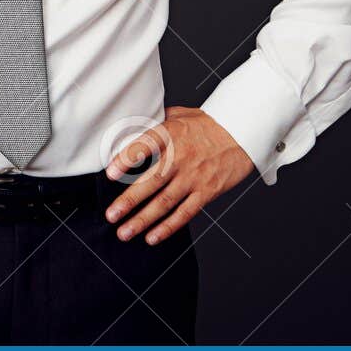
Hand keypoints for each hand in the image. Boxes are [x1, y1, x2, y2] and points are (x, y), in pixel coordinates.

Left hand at [102, 105, 254, 243]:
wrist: (242, 133)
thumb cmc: (208, 123)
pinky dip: (168, 227)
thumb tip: (130, 126)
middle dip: (129, 201)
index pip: (145, 145)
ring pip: (165, 202)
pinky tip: (152, 237)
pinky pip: (185, 213)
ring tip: (125, 232)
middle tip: (111, 215)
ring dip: (143, 220)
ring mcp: (194, 176)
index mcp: (171, 134)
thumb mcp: (180, 114)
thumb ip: (155, 121)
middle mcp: (181, 157)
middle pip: (152, 181)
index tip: (109, 172)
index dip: (126, 159)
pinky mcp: (207, 192)